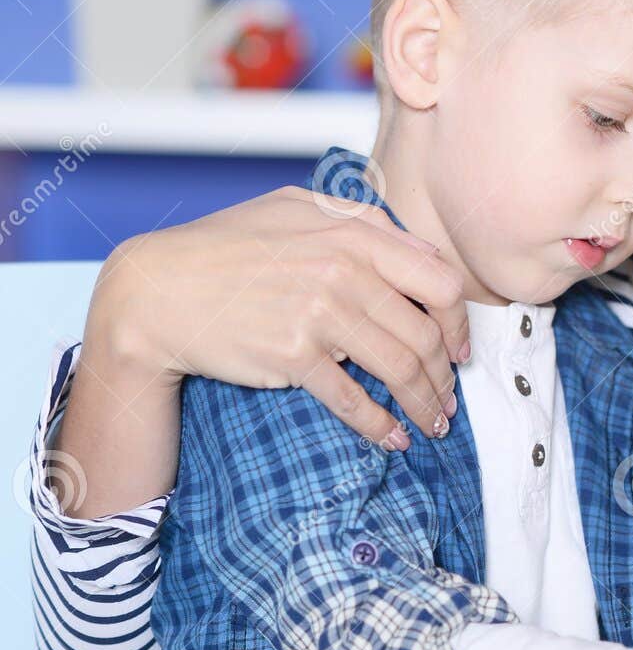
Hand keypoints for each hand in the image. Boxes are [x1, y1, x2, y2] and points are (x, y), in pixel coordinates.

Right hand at [86, 186, 468, 446]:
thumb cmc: (226, 248)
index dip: (458, 322)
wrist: (157, 291)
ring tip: (434, 423)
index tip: (459, 347)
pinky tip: (394, 439)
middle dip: (446, 375)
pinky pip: (354, 400)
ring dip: (425, 403)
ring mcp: (320, 314)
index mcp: (354, 234)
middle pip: (425, 334)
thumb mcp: (294, 210)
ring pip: (399, 369)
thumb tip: (417, 246)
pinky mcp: (294, 356)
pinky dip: (382, 426)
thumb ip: (359, 221)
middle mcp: (344, 271)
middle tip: (450, 397)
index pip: (440, 281)